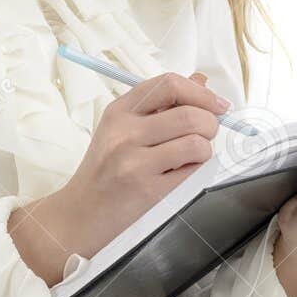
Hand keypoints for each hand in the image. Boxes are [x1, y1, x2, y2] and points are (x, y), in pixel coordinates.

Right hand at [8, 68, 228, 285]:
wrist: (79, 215)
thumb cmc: (104, 172)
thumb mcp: (122, 130)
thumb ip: (162, 106)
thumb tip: (200, 81)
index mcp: (119, 111)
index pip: (169, 84)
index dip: (201, 93)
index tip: (217, 105)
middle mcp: (124, 133)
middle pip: (190, 114)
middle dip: (210, 124)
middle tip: (206, 135)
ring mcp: (135, 163)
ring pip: (197, 143)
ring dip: (205, 151)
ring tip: (191, 158)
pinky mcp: (147, 191)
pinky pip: (193, 173)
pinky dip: (197, 172)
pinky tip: (181, 175)